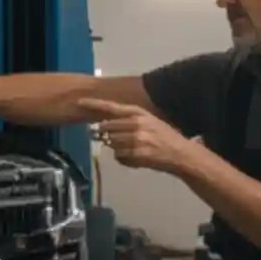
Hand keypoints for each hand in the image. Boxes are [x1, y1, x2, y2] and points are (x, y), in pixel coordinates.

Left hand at [78, 98, 193, 172]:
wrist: (180, 153)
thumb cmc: (164, 136)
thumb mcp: (149, 120)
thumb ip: (128, 120)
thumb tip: (104, 125)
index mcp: (138, 113)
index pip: (111, 107)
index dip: (94, 105)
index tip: (80, 102)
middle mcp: (136, 124)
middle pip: (106, 127)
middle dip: (105, 133)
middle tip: (113, 138)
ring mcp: (135, 139)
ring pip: (111, 143)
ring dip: (116, 146)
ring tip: (132, 148)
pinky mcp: (136, 154)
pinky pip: (118, 155)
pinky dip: (122, 157)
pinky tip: (135, 156)